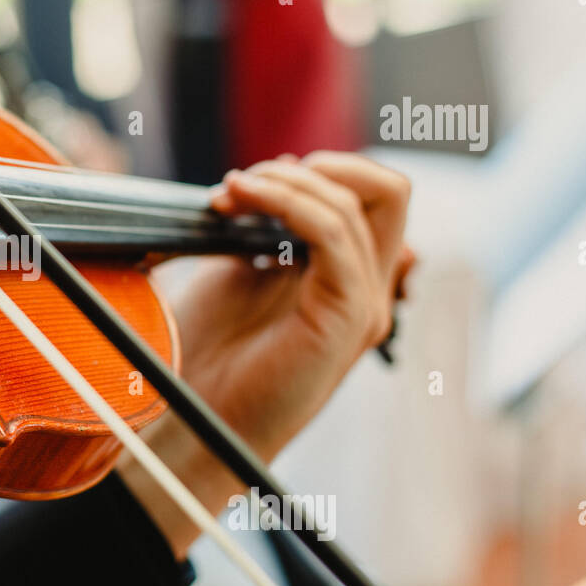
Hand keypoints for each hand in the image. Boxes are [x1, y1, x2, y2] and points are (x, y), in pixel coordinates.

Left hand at [117, 152, 412, 556]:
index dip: (312, 173)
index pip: (369, 194)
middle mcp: (365, 287)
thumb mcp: (236, 272)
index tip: (243, 184)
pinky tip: (242, 202)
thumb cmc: (208, 354)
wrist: (195, 418)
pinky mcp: (346, 319)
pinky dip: (288, 204)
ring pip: (358, 203)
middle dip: (317, 167)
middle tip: (246, 182)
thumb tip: (265, 179)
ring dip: (283, 183)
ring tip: (229, 193)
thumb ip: (263, 230)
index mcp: (344, 275)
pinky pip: (336, 235)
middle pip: (390, 189)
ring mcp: (363, 303)